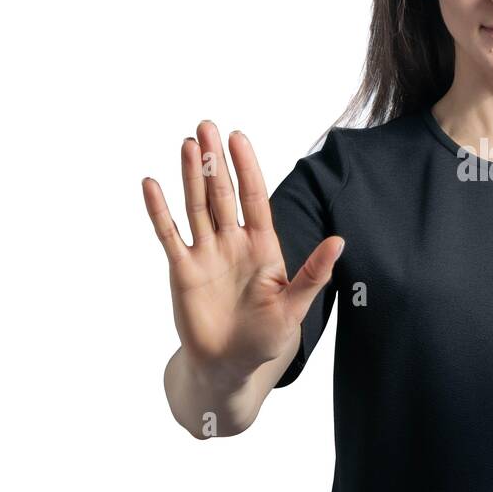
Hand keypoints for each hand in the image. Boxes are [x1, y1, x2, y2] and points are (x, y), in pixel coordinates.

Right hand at [141, 119, 343, 385]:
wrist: (230, 366)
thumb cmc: (267, 338)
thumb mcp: (294, 307)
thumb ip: (313, 274)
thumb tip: (340, 240)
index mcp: (263, 246)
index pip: (254, 198)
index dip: (246, 168)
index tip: (238, 137)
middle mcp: (233, 242)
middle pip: (222, 194)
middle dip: (216, 161)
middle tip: (207, 125)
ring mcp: (206, 253)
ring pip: (197, 206)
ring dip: (191, 176)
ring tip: (188, 144)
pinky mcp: (183, 270)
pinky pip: (169, 234)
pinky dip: (159, 211)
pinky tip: (152, 184)